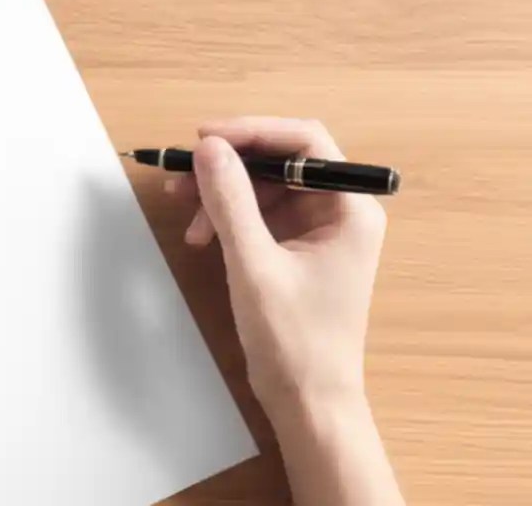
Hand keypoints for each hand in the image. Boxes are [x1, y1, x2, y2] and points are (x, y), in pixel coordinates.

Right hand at [169, 117, 386, 414]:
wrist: (307, 400)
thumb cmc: (294, 340)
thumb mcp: (254, 264)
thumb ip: (230, 202)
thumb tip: (208, 148)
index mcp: (350, 209)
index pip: (304, 141)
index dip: (252, 131)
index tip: (204, 137)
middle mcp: (341, 211)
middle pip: (281, 161)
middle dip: (229, 166)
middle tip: (181, 177)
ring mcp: (320, 231)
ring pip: (264, 187)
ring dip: (221, 194)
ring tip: (184, 215)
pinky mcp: (298, 249)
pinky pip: (260, 214)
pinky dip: (228, 218)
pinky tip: (202, 236)